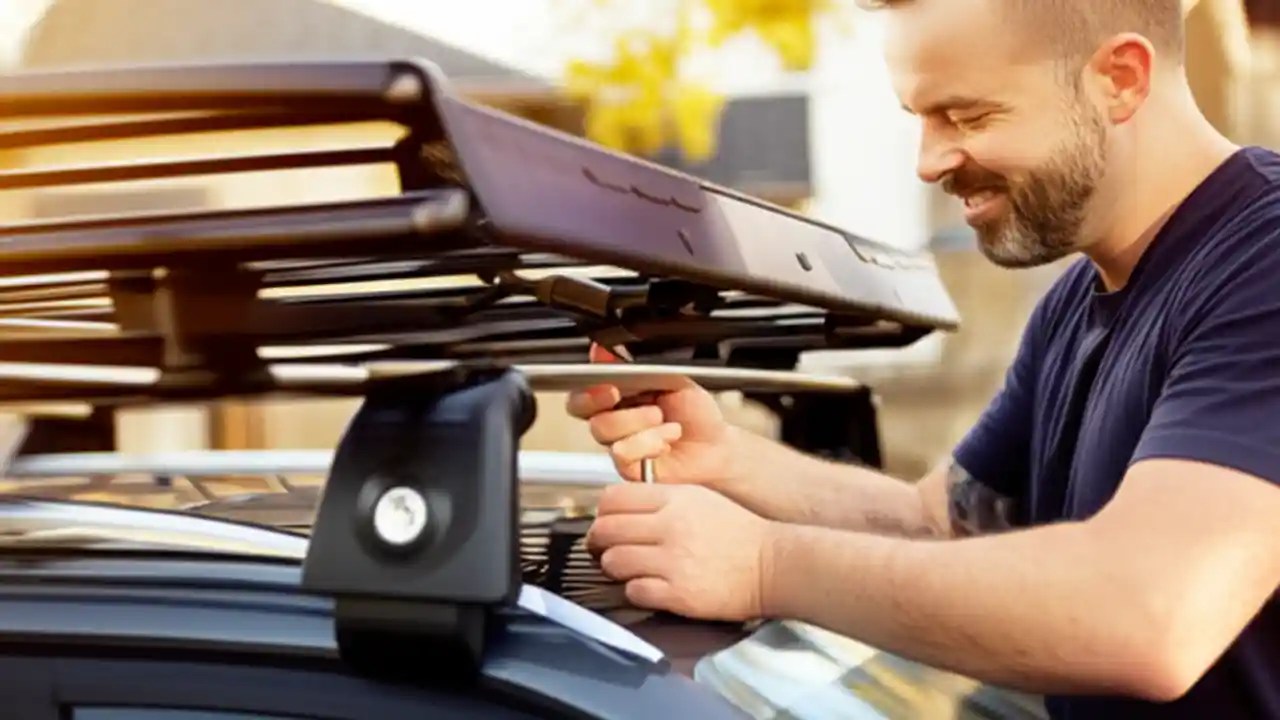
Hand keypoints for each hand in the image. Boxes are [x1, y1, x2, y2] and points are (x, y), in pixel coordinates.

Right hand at [566, 344, 741, 486]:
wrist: (715, 447)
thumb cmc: (694, 413)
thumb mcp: (669, 377)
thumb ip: (634, 364)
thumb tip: (604, 349)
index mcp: (619, 391)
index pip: (584, 384)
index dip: (589, 380)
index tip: (608, 379)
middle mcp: (613, 417)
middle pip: (579, 406)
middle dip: (596, 398)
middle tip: (617, 394)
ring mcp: (617, 442)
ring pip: (601, 427)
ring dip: (636, 421)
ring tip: (663, 420)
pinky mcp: (626, 467)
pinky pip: (621, 452)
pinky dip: (647, 443)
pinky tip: (665, 441)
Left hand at [586, 482, 776, 621]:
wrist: (772, 565)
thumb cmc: (737, 533)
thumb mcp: (699, 498)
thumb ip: (659, 498)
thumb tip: (618, 506)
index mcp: (675, 499)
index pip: (613, 498)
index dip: (603, 512)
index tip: (608, 522)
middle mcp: (670, 526)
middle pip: (605, 530)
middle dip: (599, 541)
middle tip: (606, 548)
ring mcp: (674, 561)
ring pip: (613, 561)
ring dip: (615, 567)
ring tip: (630, 568)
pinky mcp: (679, 594)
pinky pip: (634, 591)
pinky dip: (635, 590)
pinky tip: (649, 586)